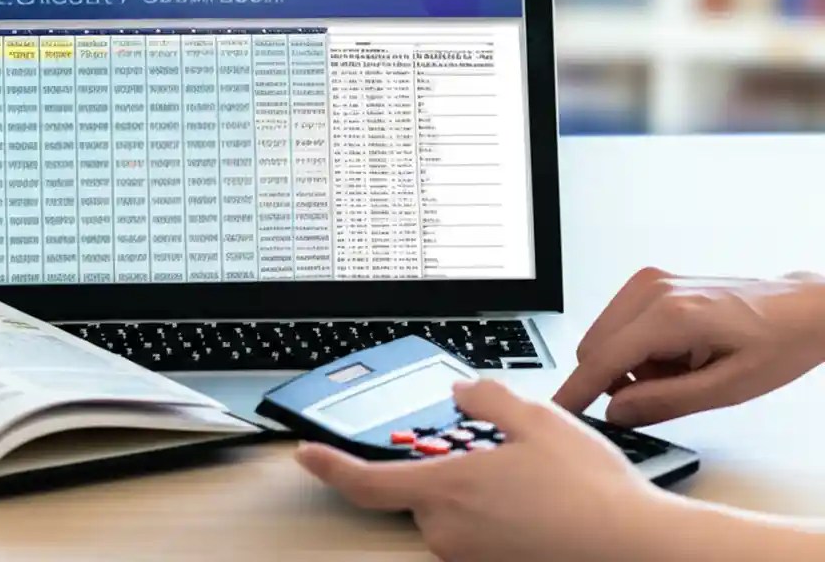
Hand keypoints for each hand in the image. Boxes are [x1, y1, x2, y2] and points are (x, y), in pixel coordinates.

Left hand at [295, 380, 674, 561]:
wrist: (633, 546)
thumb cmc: (591, 492)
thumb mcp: (537, 420)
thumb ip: (486, 399)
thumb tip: (462, 393)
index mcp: (448, 490)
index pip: (365, 481)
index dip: (329, 466)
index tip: (305, 454)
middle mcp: (448, 530)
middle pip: (418, 490)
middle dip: (445, 465)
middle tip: (498, 451)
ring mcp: (469, 555)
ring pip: (448, 510)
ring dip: (472, 489)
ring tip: (531, 478)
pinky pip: (473, 532)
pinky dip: (492, 512)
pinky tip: (535, 501)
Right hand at [553, 268, 824, 426]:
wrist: (802, 310)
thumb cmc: (777, 343)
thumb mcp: (728, 388)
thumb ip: (665, 402)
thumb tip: (617, 411)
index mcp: (672, 315)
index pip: (603, 360)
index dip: (577, 391)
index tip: (558, 412)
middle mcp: (652, 290)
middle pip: (594, 349)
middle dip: (616, 380)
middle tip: (661, 394)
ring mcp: (648, 282)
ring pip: (603, 340)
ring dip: (628, 366)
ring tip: (678, 371)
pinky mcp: (648, 283)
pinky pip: (618, 327)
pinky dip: (636, 350)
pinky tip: (674, 355)